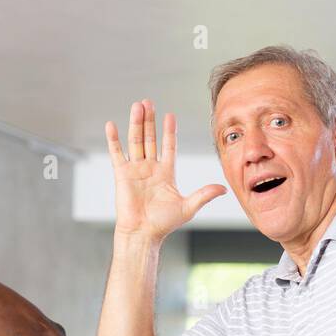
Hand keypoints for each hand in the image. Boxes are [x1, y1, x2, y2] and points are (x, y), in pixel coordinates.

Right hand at [105, 99, 226, 238]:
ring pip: (136, 141)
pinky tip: (111, 125)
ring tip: (137, 106)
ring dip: (136, 123)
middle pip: (150, 139)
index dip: (169, 132)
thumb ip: (204, 194)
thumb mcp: (189, 206)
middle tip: (149, 102)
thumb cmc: (164, 224)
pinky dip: (113, 139)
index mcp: (166, 173)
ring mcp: (136, 169)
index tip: (170, 116)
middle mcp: (150, 168)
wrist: (143, 233)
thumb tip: (223, 189)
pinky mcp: (122, 174)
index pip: (169, 147)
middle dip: (150, 121)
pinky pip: (117, 153)